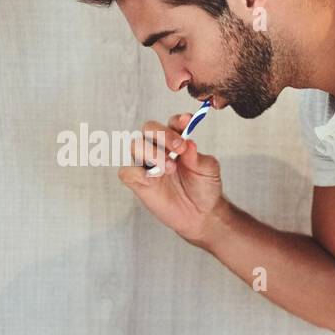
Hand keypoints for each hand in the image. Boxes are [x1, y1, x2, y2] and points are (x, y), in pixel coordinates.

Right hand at [118, 113, 224, 244]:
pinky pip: (127, 172)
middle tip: (179, 148)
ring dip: (152, 152)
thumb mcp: (207, 170)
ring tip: (170, 168)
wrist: (200, 214)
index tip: (187, 121)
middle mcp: (159, 148)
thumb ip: (197, 156)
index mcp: (176, 141)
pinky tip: (154, 178)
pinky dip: (137, 172)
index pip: (172, 123)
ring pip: (135, 145)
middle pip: (149, 128)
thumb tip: (188, 142)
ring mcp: (146, 164)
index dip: (177, 120)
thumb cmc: (204, 188)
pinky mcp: (137, 182)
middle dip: (163, 134)